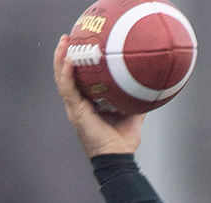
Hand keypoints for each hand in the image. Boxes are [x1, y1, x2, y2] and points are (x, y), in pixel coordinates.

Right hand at [53, 35, 144, 156]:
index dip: (76, 63)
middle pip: (66, 75)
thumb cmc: (123, 141)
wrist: (117, 157)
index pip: (78, 79)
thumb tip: (149, 87)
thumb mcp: (133, 114)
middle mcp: (78, 104)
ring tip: (63, 42)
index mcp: (88, 104)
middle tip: (67, 38)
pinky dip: (66, 73)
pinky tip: (67, 59)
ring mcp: (75, 108)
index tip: (80, 45)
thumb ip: (136, 100)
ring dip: (61, 59)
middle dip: (64, 55)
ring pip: (62, 78)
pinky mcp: (75, 112)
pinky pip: (68, 88)